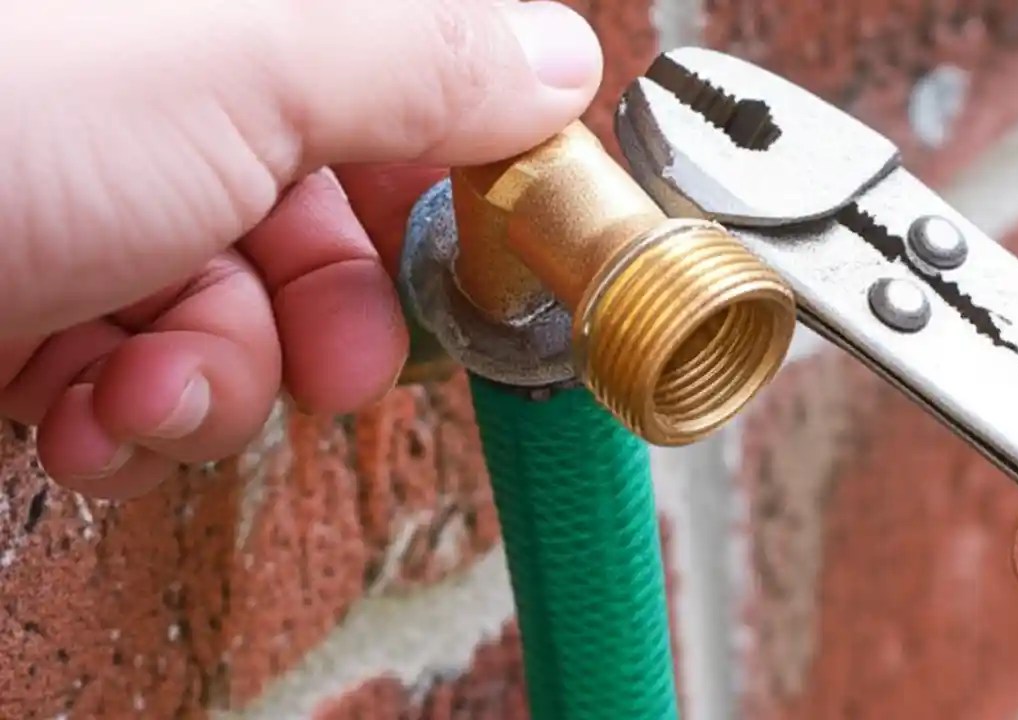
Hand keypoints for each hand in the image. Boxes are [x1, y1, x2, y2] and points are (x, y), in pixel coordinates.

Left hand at [0, 0, 601, 498]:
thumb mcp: (244, 72)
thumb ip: (421, 63)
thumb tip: (563, 63)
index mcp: (241, 37)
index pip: (403, 103)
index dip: (463, 186)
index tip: (495, 260)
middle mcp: (173, 119)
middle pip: (330, 242)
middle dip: (331, 331)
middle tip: (329, 365)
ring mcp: (100, 225)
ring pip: (238, 338)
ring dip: (214, 394)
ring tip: (151, 390)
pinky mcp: (38, 318)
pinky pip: (138, 394)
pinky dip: (122, 429)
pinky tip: (86, 418)